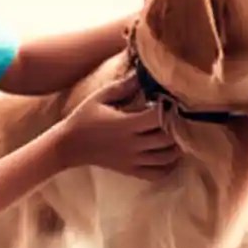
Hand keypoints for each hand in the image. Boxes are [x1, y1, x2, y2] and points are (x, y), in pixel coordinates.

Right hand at [54, 74, 181, 180]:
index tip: (168, 101)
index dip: (167, 109)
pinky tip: (169, 155)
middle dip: (176, 127)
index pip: (157, 117)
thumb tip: (142, 73)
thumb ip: (123, 86)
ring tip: (177, 135)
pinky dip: (168, 166)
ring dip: (176, 147)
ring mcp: (132, 160)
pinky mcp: (130, 171)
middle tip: (177, 118)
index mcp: (125, 125)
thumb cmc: (84, 118)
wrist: (69, 145)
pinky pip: (157, 174)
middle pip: (166, 139)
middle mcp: (132, 145)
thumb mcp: (100, 98)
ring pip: (166, 158)